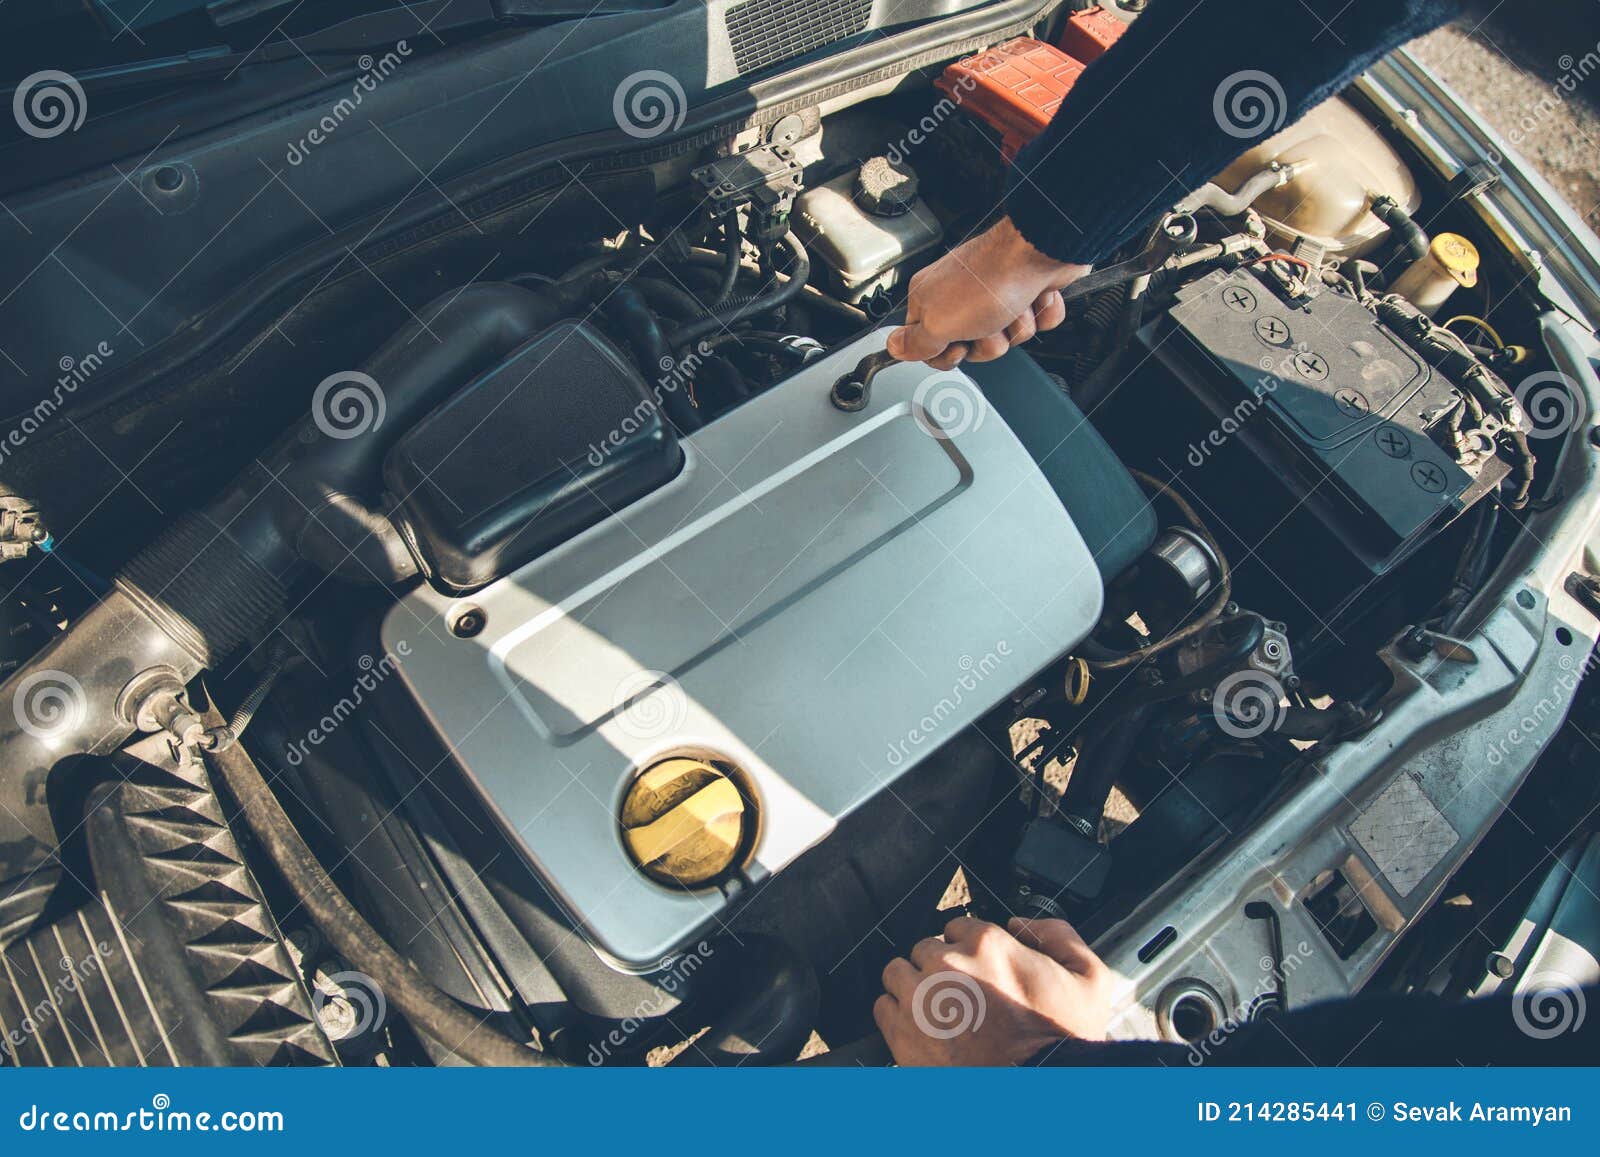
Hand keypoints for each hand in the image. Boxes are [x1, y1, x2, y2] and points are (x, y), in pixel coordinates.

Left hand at [873, 915, 1116, 1065]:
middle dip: (939, 968)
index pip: (957, 926)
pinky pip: (882, 1007)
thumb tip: (1022, 923)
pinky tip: (920, 1030)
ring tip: (936, 1012)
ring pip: (898, 972)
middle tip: (958, 997)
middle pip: (925, 948)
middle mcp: (947, 962)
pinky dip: (897, 1016)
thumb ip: (1059, 935)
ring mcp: (920, 996)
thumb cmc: (1061, 1042)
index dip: (967, 950)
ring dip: (913, 988)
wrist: (1038, 1092)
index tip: (976, 972)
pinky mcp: (901, 1031)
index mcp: (987, 943)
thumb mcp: (1089, 979)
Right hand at [887, 218, 1088, 369]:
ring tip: (1011, 307)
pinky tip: (1031, 299)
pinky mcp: (1025, 292)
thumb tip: (894, 348)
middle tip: (986, 324)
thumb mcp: (938, 323)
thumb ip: (915, 342)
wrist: (1036, 254)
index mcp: (931, 299)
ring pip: (1004, 338)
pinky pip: (1033, 322)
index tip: (956, 345)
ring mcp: (995, 294)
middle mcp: (961, 295)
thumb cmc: (988, 280)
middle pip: (971, 347)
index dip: (946, 354)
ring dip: (1013, 329)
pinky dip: (1037, 314)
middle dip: (986, 343)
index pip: (929, 345)